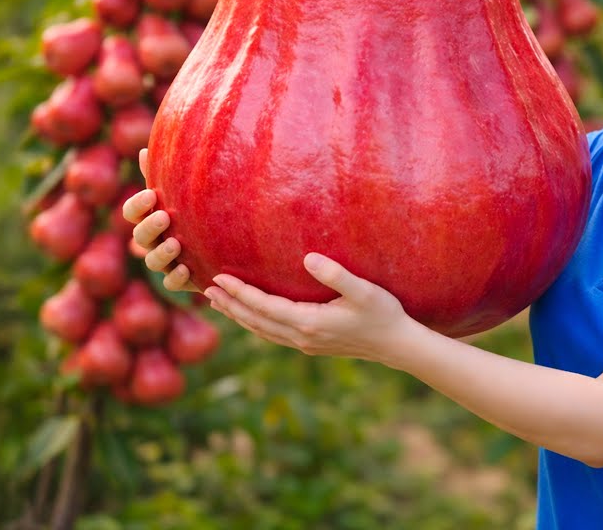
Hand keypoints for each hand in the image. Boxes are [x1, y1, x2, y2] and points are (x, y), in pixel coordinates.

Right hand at [121, 148, 197, 291]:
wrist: (226, 246)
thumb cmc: (200, 212)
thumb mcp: (186, 193)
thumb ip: (166, 175)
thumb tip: (144, 150)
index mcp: (152, 218)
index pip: (132, 212)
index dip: (137, 205)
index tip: (152, 194)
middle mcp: (154, 241)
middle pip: (140, 237)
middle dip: (150, 226)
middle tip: (164, 216)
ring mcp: (166, 263)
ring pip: (152, 261)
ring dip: (161, 252)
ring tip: (175, 244)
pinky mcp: (182, 280)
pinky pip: (171, 283)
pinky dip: (175, 277)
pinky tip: (185, 268)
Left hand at [204, 253, 417, 361]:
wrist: (397, 346)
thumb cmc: (384, 313)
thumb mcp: (364, 291)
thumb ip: (335, 274)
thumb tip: (308, 258)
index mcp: (310, 322)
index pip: (264, 306)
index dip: (240, 292)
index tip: (219, 278)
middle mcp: (302, 336)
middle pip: (256, 321)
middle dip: (230, 305)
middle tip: (205, 289)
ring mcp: (305, 344)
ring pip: (262, 330)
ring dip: (239, 316)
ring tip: (219, 303)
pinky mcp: (311, 345)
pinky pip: (273, 334)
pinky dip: (255, 324)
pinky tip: (251, 317)